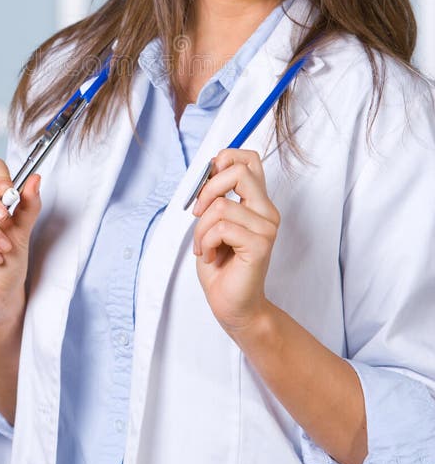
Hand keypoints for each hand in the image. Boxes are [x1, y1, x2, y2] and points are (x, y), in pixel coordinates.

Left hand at [192, 148, 279, 337]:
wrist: (232, 304)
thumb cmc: (222, 264)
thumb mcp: (212, 221)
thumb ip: (216, 196)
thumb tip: (208, 170)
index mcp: (257, 201)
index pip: (249, 159)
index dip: (224, 160)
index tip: (208, 182)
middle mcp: (267, 211)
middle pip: (238, 171)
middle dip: (208, 189)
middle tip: (198, 213)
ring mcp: (267, 228)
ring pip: (221, 206)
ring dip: (200, 228)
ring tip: (204, 246)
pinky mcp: (260, 246)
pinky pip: (221, 228)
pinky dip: (206, 242)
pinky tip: (210, 255)